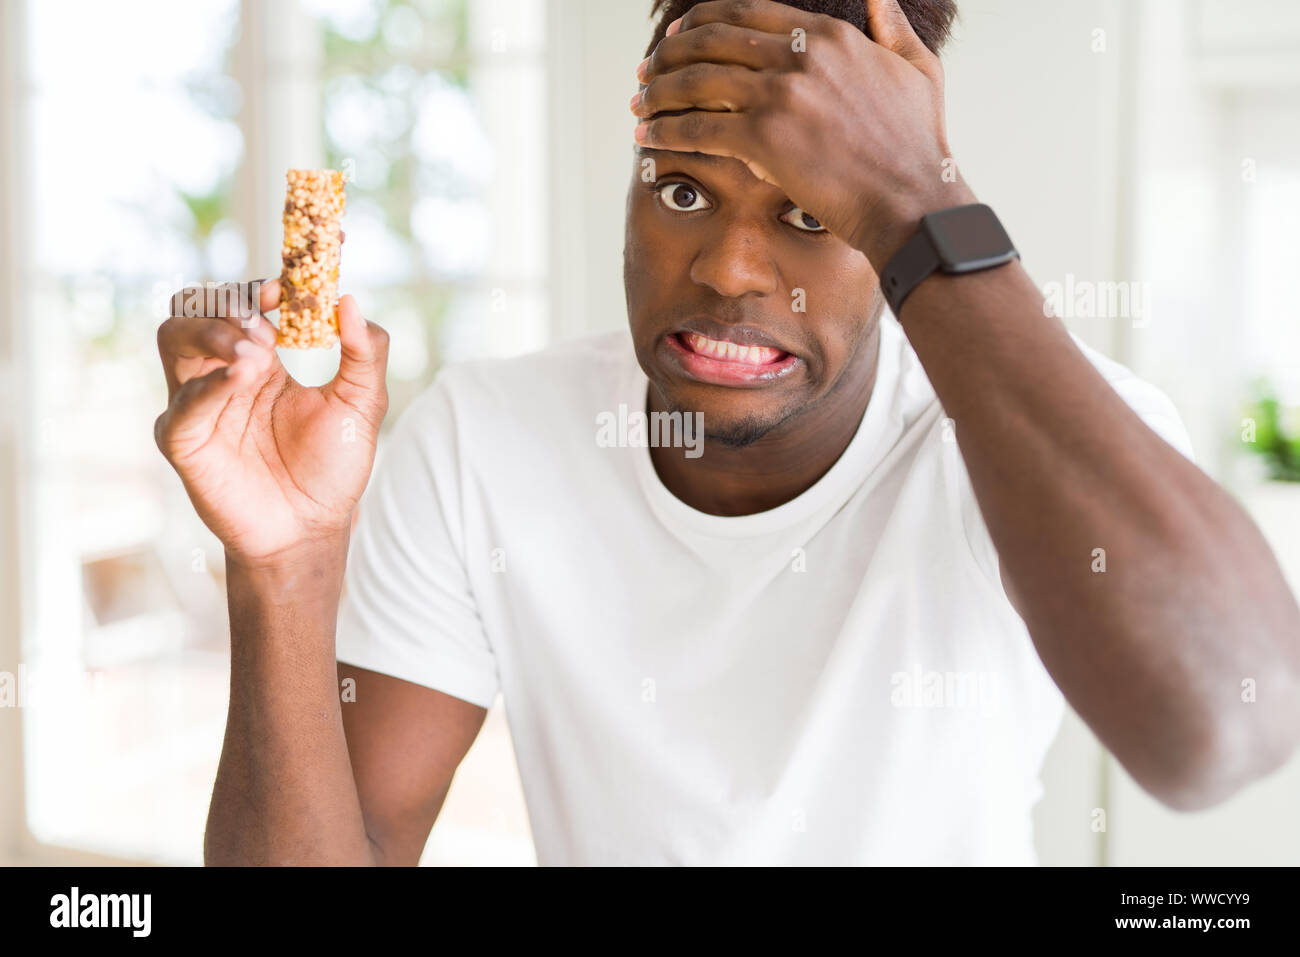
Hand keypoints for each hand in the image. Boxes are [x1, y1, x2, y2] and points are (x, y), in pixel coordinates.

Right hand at [154, 280, 389, 565]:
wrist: (311, 529)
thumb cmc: (332, 468)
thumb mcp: (361, 404)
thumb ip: (364, 353)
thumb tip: (350, 301)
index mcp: (262, 357)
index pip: (247, 300)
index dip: (265, 283)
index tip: (292, 282)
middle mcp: (223, 371)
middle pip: (197, 306)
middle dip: (232, 304)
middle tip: (268, 322)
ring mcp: (197, 401)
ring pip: (174, 335)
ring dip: (214, 332)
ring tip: (256, 351)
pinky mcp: (182, 437)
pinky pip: (182, 400)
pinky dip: (210, 383)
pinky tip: (243, 378)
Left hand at [632, 0, 972, 268]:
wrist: (914, 201)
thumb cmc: (918, 147)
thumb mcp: (917, 71)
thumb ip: (893, 29)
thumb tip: (877, 0)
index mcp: (829, 36)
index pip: (746, 11)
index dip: (702, 20)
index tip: (678, 35)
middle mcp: (800, 56)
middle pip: (712, 40)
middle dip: (670, 54)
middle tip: (646, 71)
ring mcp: (781, 96)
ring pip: (696, 81)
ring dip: (658, 92)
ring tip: (638, 104)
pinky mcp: (764, 140)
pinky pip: (696, 127)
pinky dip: (664, 130)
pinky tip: (646, 136)